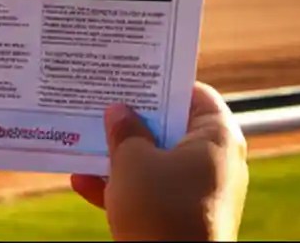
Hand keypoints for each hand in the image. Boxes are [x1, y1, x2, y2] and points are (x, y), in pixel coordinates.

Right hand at [71, 82, 248, 240]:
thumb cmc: (161, 209)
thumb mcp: (133, 162)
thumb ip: (124, 131)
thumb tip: (119, 112)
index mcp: (218, 138)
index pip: (194, 94)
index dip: (162, 84)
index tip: (131, 77)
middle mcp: (216, 163)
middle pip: (171, 130)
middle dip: (133, 123)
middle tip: (102, 106)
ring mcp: (201, 195)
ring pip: (157, 164)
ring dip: (120, 158)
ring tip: (85, 144)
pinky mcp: (184, 222)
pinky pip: (151, 195)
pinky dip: (122, 190)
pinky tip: (82, 183)